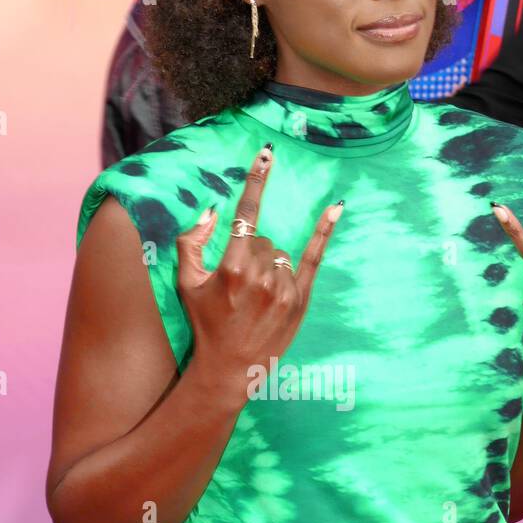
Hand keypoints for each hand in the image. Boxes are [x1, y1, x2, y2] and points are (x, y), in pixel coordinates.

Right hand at [175, 143, 342, 391]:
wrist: (230, 367)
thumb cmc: (206, 323)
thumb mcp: (186, 284)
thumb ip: (191, 242)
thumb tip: (213, 212)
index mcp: (233, 268)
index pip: (246, 215)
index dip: (257, 182)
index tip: (266, 155)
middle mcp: (261, 275)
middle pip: (264, 241)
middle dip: (252, 254)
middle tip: (240, 286)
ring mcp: (285, 288)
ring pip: (280, 254)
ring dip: (269, 265)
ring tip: (256, 298)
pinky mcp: (301, 300)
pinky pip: (314, 257)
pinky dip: (323, 232)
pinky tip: (336, 208)